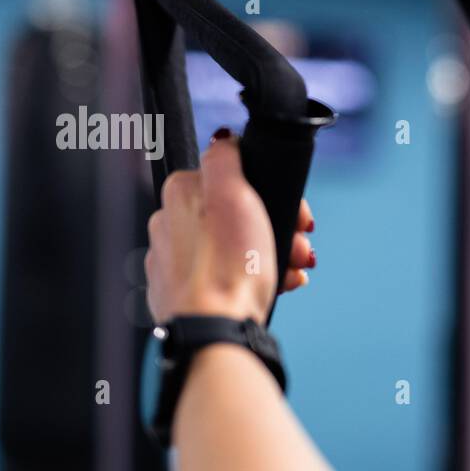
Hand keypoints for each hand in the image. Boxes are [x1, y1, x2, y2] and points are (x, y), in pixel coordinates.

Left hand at [144, 130, 316, 324]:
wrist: (215, 330)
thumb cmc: (228, 267)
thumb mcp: (235, 194)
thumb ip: (226, 157)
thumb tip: (223, 139)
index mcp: (180, 193)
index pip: (233, 178)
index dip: (273, 193)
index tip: (297, 217)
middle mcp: (168, 224)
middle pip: (235, 214)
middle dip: (277, 228)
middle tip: (301, 247)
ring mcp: (174, 263)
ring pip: (233, 247)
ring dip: (272, 254)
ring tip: (293, 272)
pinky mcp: (182, 296)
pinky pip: (225, 278)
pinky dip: (253, 279)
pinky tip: (274, 287)